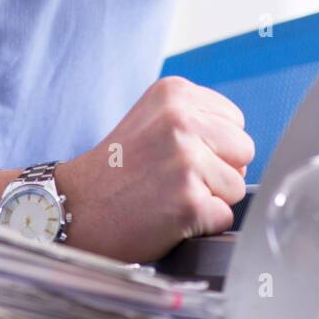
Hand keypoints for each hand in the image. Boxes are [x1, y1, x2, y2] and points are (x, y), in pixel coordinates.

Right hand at [51, 76, 253, 263]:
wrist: (74, 207)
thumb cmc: (116, 169)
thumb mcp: (152, 119)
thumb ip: (196, 119)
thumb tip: (242, 147)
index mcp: (174, 93)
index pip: (234, 121)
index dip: (213, 145)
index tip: (176, 155)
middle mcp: (180, 120)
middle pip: (244, 150)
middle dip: (218, 170)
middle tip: (174, 179)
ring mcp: (185, 160)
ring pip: (237, 186)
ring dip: (209, 199)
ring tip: (168, 196)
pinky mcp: (189, 201)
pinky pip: (224, 217)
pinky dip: (201, 225)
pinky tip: (168, 216)